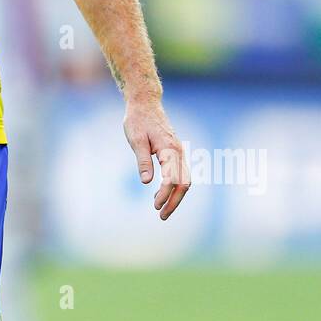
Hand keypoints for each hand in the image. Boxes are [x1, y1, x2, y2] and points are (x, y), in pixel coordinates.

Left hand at [123, 99, 189, 220]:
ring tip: (162, 210)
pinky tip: (162, 194)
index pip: (172, 179)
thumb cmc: (138, 121)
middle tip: (162, 216)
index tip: (155, 206)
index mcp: (169, 149)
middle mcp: (178, 152)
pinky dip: (175, 187)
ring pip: (185, 179)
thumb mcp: (136, 140)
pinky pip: (180, 173)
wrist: (145, 104)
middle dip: (174, 202)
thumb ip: (143, 161)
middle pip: (184, 183)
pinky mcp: (175, 152)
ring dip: (176, 196)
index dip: (164, 194)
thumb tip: (147, 182)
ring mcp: (179, 152)